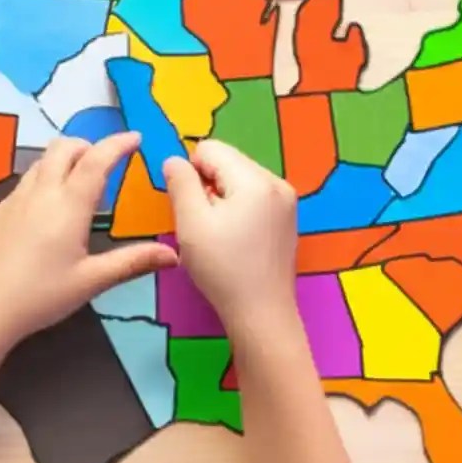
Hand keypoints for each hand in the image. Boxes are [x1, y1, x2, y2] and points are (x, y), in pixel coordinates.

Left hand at [0, 133, 177, 351]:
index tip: (134, 138)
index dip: (118, 144)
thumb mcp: (91, 281)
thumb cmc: (40, 296)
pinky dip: (41, 185)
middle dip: (88, 146)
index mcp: (68, 205)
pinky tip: (43, 217)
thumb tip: (173, 256)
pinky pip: (22, 186)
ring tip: (76, 186)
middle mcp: (40, 193)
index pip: (97, 159)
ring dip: (62, 162)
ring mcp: (12, 201)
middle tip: (105, 162)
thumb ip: (132, 263)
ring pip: (40, 164)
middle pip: (64, 148)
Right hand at [163, 140, 298, 327]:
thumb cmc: (222, 268)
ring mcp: (286, 201)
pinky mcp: (287, 219)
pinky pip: (254, 197)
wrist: (261, 313)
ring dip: (222, 199)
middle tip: (205, 225)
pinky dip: (238, 210)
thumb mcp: (191, 223)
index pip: (210, 149)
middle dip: (208, 186)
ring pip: (240, 180)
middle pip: (228, 162)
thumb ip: (180, 183)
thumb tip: (174, 159)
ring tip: (220, 235)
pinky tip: (235, 240)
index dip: (191, 173)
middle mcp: (276, 182)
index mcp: (255, 179)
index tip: (192, 208)